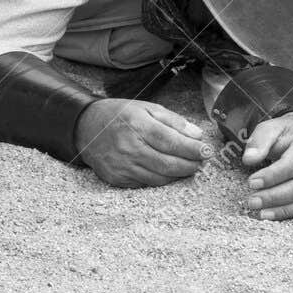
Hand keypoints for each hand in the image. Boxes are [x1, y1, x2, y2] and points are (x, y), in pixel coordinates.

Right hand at [75, 99, 209, 188]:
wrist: (85, 128)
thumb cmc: (120, 116)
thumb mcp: (146, 108)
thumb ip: (173, 121)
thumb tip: (196, 135)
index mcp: (136, 124)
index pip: (171, 141)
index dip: (192, 149)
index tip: (207, 151)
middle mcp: (128, 147)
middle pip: (168, 164)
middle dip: (190, 165)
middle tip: (202, 162)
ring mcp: (122, 166)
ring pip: (159, 178)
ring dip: (178, 174)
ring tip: (188, 167)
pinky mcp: (117, 178)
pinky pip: (146, 183)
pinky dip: (161, 179)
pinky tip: (168, 171)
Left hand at [239, 112, 292, 220]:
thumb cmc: (284, 132)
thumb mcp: (270, 128)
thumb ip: (259, 141)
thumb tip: (249, 159)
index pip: (292, 165)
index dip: (271, 176)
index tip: (252, 183)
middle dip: (274, 197)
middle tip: (252, 201)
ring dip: (281, 209)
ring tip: (260, 213)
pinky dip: (288, 212)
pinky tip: (271, 215)